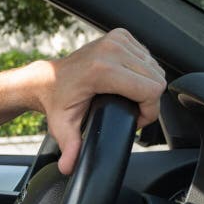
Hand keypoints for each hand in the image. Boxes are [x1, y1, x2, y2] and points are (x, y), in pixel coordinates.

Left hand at [31, 28, 165, 174]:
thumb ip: (70, 148)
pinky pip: (147, 56)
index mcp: (102, 69)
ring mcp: (116, 39)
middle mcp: (111, 50)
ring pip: (155, 67)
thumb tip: (68, 168)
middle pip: (157, 79)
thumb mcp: (63, 127)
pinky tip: (126, 79)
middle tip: (129, 109)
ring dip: (146, 85)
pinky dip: (142, 70)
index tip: (134, 119)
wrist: (46, 79)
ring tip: (126, 95)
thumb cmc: (56, 102)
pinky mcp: (120, 35)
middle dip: (148, 100)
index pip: (151, 90)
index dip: (148, 110)